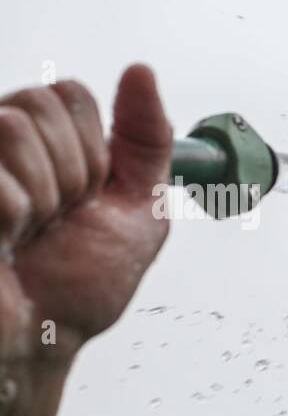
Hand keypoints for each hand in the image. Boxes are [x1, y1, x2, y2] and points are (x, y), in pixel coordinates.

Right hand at [0, 64, 170, 361]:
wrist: (38, 343)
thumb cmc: (75, 288)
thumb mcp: (138, 210)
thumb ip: (145, 141)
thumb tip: (141, 73)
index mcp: (34, 144)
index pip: (69, 94)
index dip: (94, 150)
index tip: (89, 196)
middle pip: (41, 104)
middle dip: (72, 172)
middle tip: (57, 219)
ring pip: (13, 126)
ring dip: (44, 195)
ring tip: (29, 233)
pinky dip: (14, 216)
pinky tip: (4, 244)